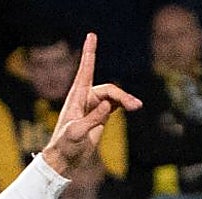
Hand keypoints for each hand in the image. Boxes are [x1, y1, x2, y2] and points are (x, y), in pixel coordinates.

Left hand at [38, 34, 140, 178]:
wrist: (64, 160)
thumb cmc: (64, 145)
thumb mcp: (76, 133)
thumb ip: (92, 119)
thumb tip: (108, 105)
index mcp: (76, 97)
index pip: (85, 70)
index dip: (89, 52)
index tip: (91, 35)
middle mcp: (85, 99)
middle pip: (108, 89)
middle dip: (122, 95)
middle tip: (135, 106)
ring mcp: (94, 107)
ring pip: (114, 97)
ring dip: (126, 100)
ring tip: (137, 107)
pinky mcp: (100, 117)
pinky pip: (115, 104)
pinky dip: (124, 104)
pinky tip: (132, 106)